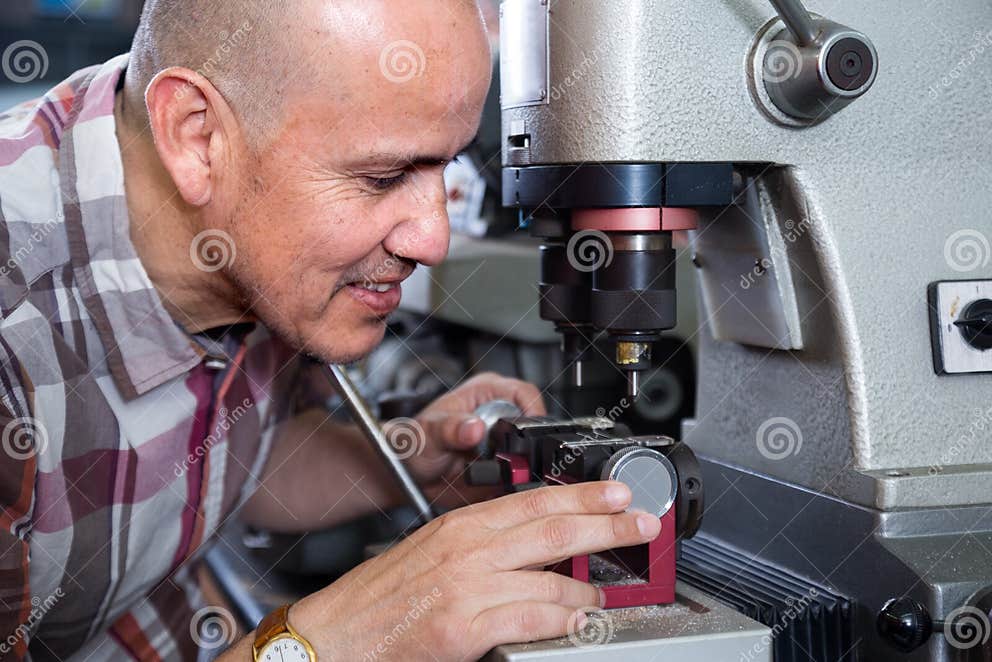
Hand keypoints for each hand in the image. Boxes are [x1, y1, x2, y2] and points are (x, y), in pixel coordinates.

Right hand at [289, 481, 660, 660]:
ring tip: (606, 592)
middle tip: (639, 522)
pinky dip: (563, 619)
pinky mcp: (464, 627)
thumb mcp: (431, 552)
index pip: (532, 500)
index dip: (581, 494)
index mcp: (458, 525)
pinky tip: (578, 621)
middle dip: (605, 524)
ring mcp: (467, 586)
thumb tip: (533, 545)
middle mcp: (466, 549)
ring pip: (550, 577)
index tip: (615, 490)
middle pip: (552, 528)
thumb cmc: (380, 598)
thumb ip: (480, 545)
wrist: (334, 635)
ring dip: (589, 587)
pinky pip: (531, 617)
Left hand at [395, 372, 545, 486]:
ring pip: (534, 453)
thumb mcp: (429, 433)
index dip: (532, 413)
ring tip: (491, 476)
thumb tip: (474, 427)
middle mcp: (501, 414)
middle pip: (536, 426)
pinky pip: (523, 476)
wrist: (411, 474)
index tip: (526, 435)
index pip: (525, 394)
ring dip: (521, 469)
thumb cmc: (417, 441)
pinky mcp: (508, 466)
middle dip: (528, 448)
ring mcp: (506, 442)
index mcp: (488, 391)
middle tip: (505, 463)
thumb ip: (450, 429)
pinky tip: (493, 487)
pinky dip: (514, 485)